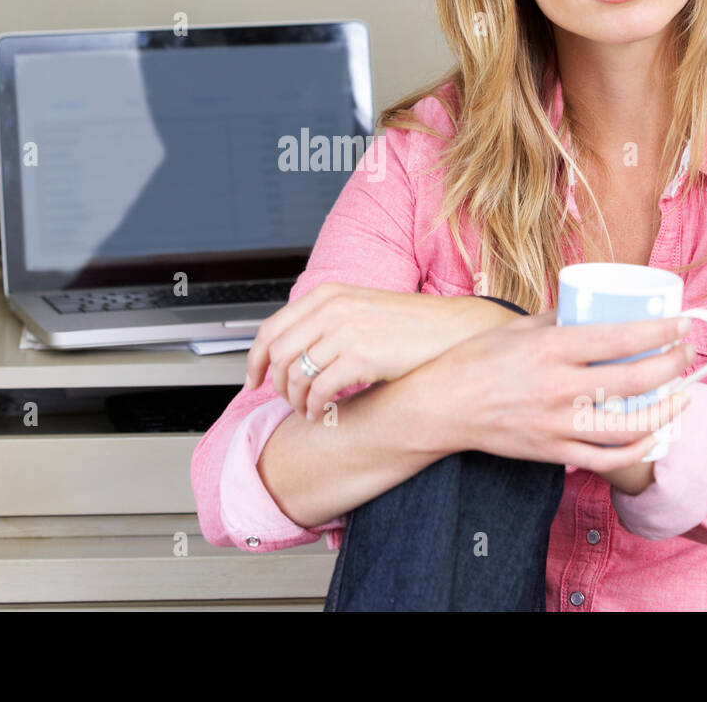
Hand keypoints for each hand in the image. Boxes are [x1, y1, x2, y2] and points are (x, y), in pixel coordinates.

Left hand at [243, 282, 520, 418]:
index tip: (254, 379)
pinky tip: (322, 411)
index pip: (271, 328)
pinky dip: (314, 406)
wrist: (451, 332)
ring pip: (296, 374)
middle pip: (278, 354)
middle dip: (277, 385)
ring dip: (296, 399)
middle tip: (287, 401)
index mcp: (328, 294)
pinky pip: (319, 389)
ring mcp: (346, 331)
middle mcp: (332, 308)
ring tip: (308, 409)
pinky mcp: (362, 356)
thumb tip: (294, 349)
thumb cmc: (411, 326)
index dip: (256, 359)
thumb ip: (327, 321)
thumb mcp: (361, 309)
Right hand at [416, 313, 695, 472]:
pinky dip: (638, 449)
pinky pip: (607, 459)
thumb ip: (558, 319)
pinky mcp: (552, 451)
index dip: (661, 330)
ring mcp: (557, 424)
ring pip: (631, 425)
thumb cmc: (474, 360)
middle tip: (687, 354)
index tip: (683, 323)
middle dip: (674, 365)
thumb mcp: (516, 328)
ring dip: (668, 410)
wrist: (440, 407)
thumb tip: (592, 308)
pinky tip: (655, 435)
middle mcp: (558, 387)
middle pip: (636, 379)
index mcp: (550, 349)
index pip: (621, 337)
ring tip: (683, 396)